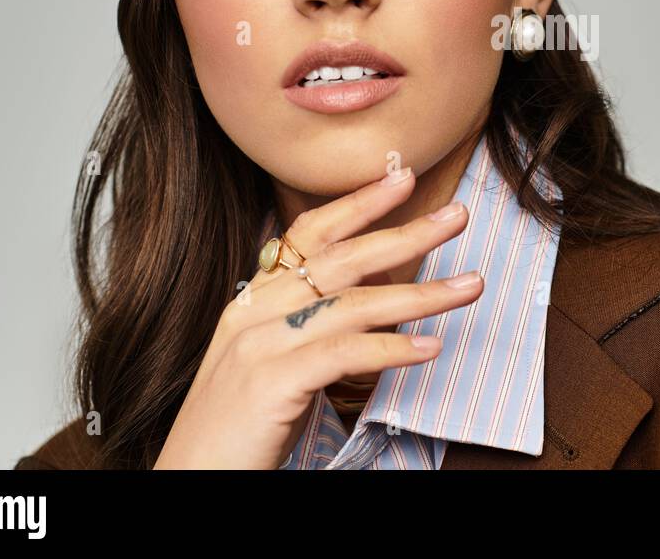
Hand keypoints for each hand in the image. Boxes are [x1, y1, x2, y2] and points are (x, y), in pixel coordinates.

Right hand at [152, 167, 480, 468]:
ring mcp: (259, 345)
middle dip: (406, 233)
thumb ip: (307, 325)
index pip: (308, 234)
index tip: (402, 178)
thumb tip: (370, 299)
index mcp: (252, 301)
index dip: (357, 204)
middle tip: (457, 215)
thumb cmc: (240, 429)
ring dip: (421, 294)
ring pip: (353, 304)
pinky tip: (431, 347)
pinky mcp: (270, 384)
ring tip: (469, 286)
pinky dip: (392, 348)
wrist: (190, 480)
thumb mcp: (271, 360)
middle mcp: (253, 312)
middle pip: (342, 258)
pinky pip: (343, 354)